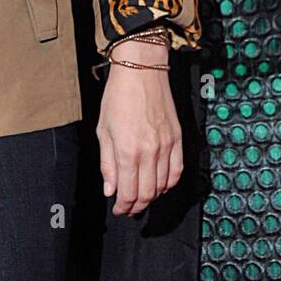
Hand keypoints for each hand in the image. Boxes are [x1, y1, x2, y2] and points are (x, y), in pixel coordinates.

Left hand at [96, 35, 181, 215]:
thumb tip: (110, 189)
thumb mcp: (103, 130)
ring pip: (163, 185)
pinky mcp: (177, 138)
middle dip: (137, 205)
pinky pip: (177, 170)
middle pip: (147, 193)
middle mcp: (149, 152)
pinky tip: (161, 184)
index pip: (128, 192)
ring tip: (142, 196)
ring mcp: (166, 145)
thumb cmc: (119, 96)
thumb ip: (107, 163)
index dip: (123, 206)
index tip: (119, 209)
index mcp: (127, 151)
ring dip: (153, 196)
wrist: (142, 71)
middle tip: (129, 207)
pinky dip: (169, 183)